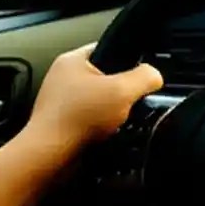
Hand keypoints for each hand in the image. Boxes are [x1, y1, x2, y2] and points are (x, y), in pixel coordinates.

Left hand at [23, 43, 163, 152]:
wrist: (50, 157)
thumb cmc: (77, 119)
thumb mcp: (123, 90)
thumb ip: (146, 77)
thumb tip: (155, 77)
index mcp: (73, 60)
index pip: (109, 48)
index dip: (130, 59)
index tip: (141, 75)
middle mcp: (63, 78)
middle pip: (107, 78)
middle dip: (122, 92)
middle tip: (129, 102)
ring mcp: (61, 102)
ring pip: (100, 102)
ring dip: (112, 113)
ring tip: (115, 122)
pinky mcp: (63, 125)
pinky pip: (91, 122)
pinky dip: (102, 129)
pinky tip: (106, 136)